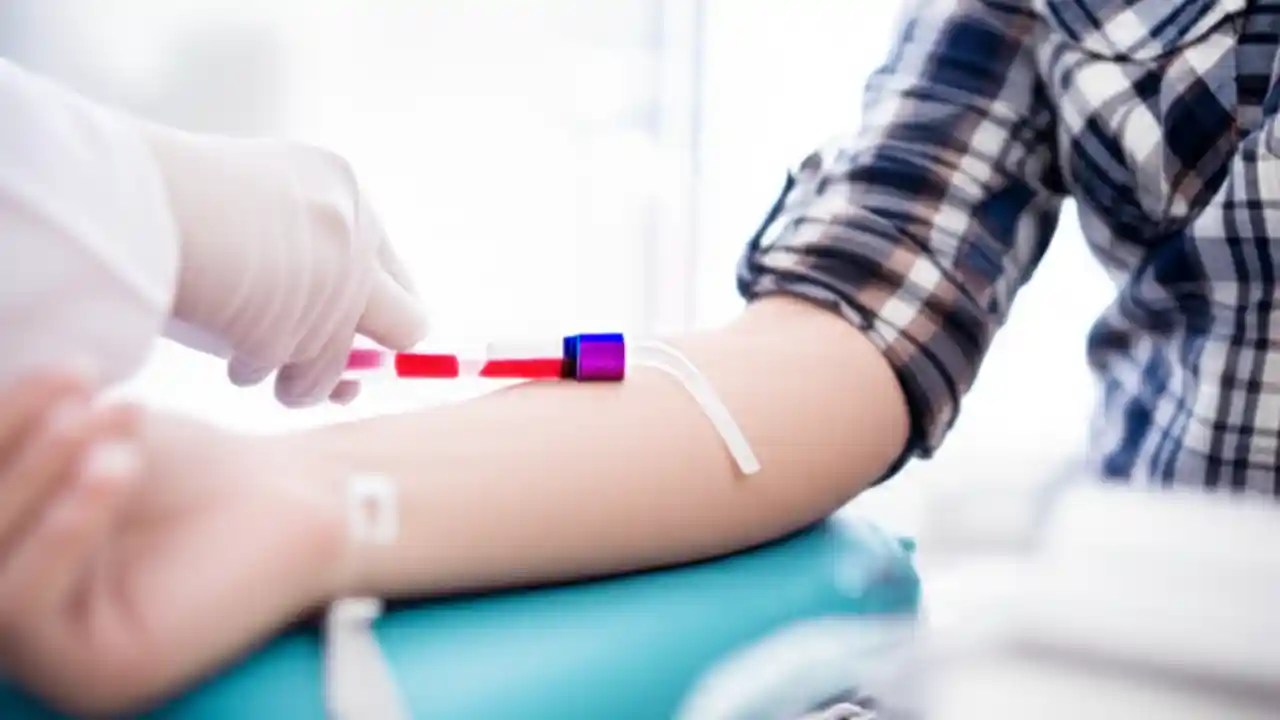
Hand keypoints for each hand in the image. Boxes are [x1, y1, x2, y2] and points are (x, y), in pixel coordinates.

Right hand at [0, 412, 347, 715]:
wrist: (296, 502)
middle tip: (86, 391)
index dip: (0, 421)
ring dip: (41, 474)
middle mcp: (17, 609)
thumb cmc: (195, 472)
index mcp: (11, 551)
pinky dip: (60, 531)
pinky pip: (25, 608)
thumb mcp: (83, 439)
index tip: (68, 369)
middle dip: (18, 444)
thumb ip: (19, 433)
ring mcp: (46, 653)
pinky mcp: (89, 676)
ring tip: (115, 420)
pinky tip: (108, 470)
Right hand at [143, 124, 427, 406]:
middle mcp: (356, 222)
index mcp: (339, 184)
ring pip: (349, 362)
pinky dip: (272, 377)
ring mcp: (344, 269)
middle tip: (344, 389)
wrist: (120, 200)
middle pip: (407, 323)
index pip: (391, 266)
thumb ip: (300, 270)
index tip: (362, 347)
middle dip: (365, 359)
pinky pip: (311, 377)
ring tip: (251, 368)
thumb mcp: (248, 222)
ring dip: (303, 378)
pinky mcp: (318, 316)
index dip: (378, 315)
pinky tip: (236, 363)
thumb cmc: (161, 214)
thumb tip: (348, 365)